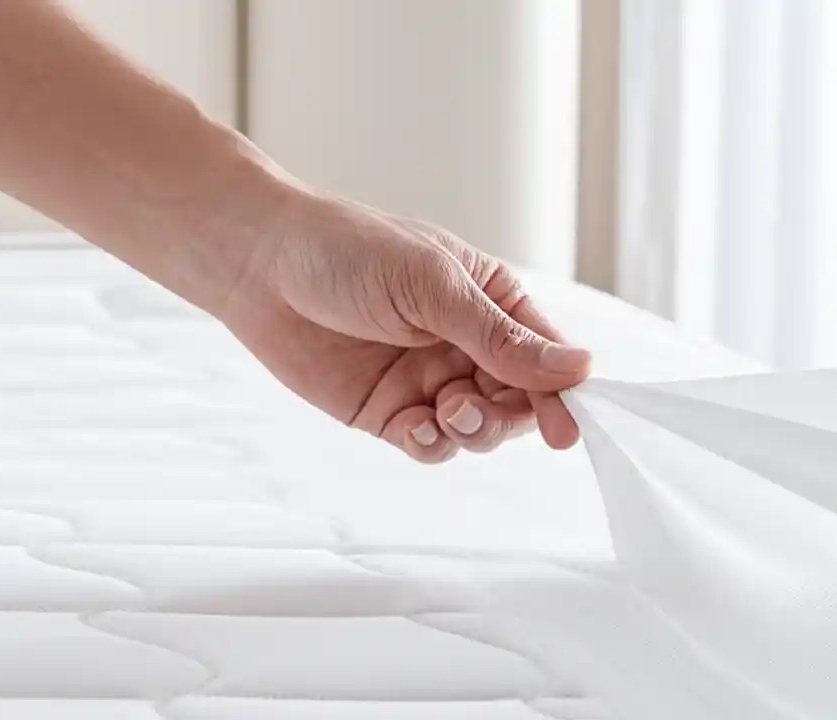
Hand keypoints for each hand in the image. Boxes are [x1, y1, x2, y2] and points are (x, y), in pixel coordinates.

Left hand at [218, 191, 592, 462]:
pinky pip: (429, 444)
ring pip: (478, 429)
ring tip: (446, 411)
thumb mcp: (434, 287)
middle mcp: (467, 345)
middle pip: (518, 402)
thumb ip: (502, 337)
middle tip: (476, 410)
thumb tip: (577, 367)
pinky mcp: (389, 412)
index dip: (562, 393)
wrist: (258, 265)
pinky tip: (415, 427)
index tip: (567, 427)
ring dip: (473, 431)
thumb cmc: (347, 252)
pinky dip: (431, 444)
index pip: (546, 355)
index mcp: (491, 301)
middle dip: (510, 417)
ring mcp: (429, 380)